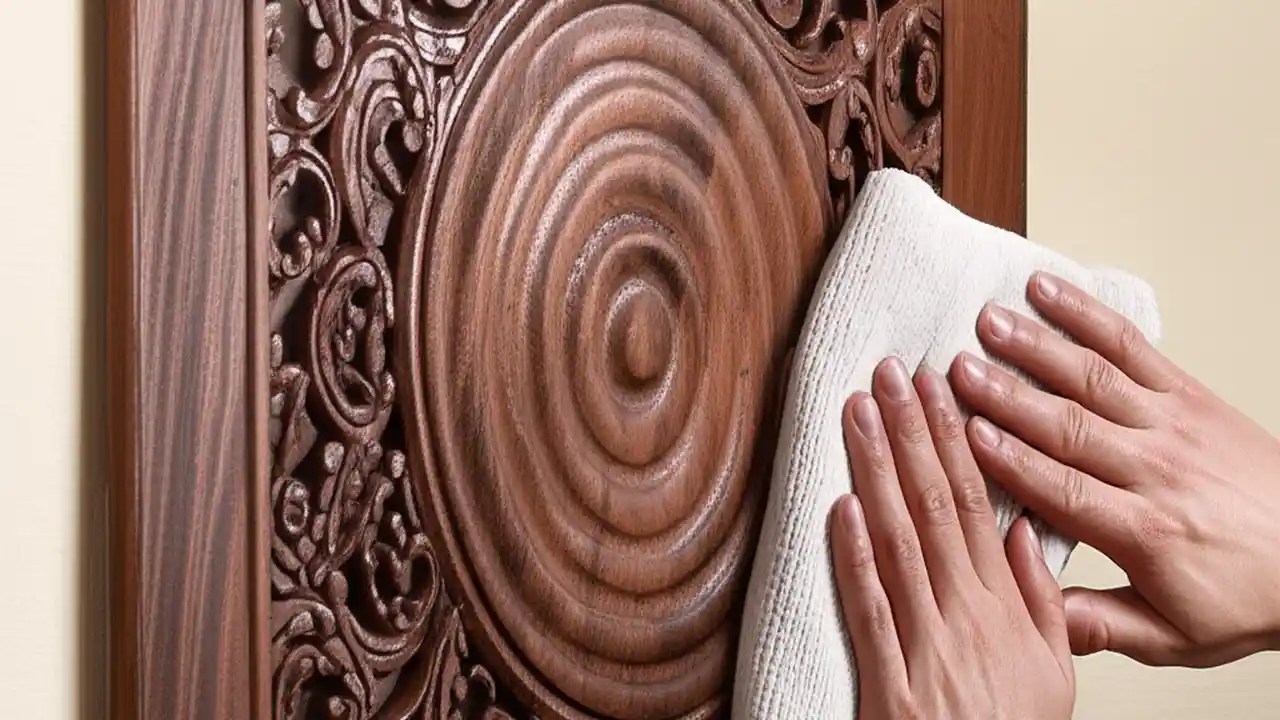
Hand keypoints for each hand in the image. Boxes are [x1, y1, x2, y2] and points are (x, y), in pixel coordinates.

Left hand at [830, 358, 1073, 719]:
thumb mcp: (1053, 668)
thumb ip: (1041, 599)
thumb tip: (1021, 531)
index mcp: (1004, 605)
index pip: (976, 503)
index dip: (953, 439)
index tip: (936, 387)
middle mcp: (966, 614)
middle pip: (935, 506)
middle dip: (911, 433)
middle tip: (888, 373)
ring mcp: (925, 644)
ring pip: (899, 541)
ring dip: (876, 470)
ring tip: (858, 412)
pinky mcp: (889, 680)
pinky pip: (870, 608)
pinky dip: (854, 555)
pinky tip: (840, 505)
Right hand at [952, 271, 1279, 666]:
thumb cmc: (1248, 594)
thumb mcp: (1177, 637)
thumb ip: (1102, 625)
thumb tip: (1035, 617)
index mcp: (1145, 531)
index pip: (1066, 492)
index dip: (1012, 461)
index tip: (967, 435)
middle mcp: (1157, 469)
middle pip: (1070, 427)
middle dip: (1008, 396)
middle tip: (957, 369)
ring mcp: (1173, 424)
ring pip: (1095, 379)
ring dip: (1038, 347)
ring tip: (990, 321)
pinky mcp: (1189, 394)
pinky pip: (1134, 347)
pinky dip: (1089, 316)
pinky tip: (1049, 291)